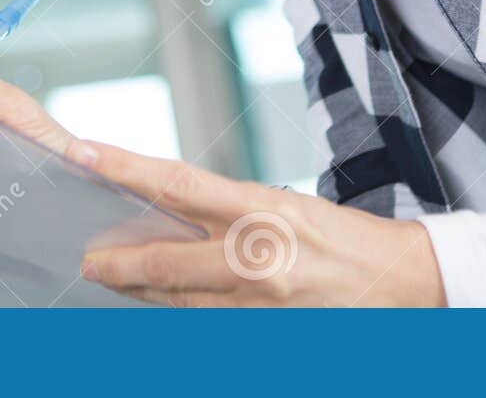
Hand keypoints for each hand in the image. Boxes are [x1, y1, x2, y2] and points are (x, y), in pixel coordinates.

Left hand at [69, 140, 445, 307]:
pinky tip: (159, 301)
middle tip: (88, 259)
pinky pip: (206, 322)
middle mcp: (256, 256)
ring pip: (178, 298)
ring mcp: (259, 303)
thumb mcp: (284, 204)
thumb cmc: (341, 236)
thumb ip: (227, 210)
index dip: (125, 167)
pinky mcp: (265, 333)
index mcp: (261, 208)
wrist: (400, 283)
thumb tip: (168, 207)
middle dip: (118, 261)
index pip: (177, 183)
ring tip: (113, 277)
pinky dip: (179, 310)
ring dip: (141, 289)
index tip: (84, 153)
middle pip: (165, 259)